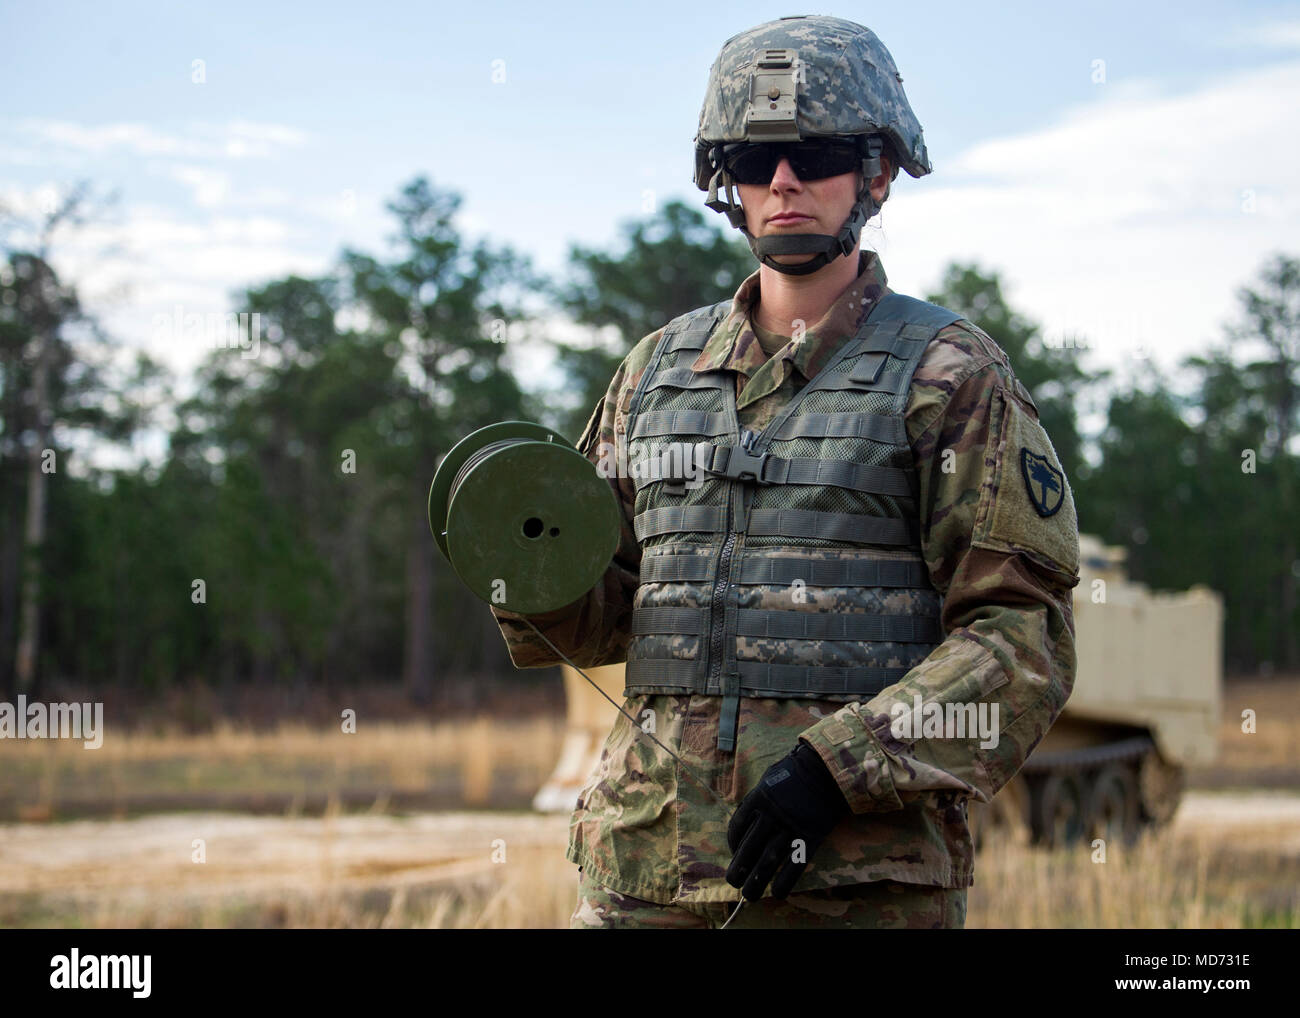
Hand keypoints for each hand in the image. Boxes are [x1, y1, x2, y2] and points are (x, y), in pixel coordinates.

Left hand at [725, 742, 849, 899]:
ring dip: (758, 879)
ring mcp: (792, 826)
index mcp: (759, 797)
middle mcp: (773, 814)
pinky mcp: (811, 835)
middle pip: (750, 846)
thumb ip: (757, 798)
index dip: (733, 842)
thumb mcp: (769, 777)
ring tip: (749, 896)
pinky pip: (797, 862)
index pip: (738, 825)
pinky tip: (777, 893)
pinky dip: (786, 880)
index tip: (733, 852)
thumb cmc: (795, 770)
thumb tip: (744, 818)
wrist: (828, 768)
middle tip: (732, 883)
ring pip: (770, 859)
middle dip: (739, 867)